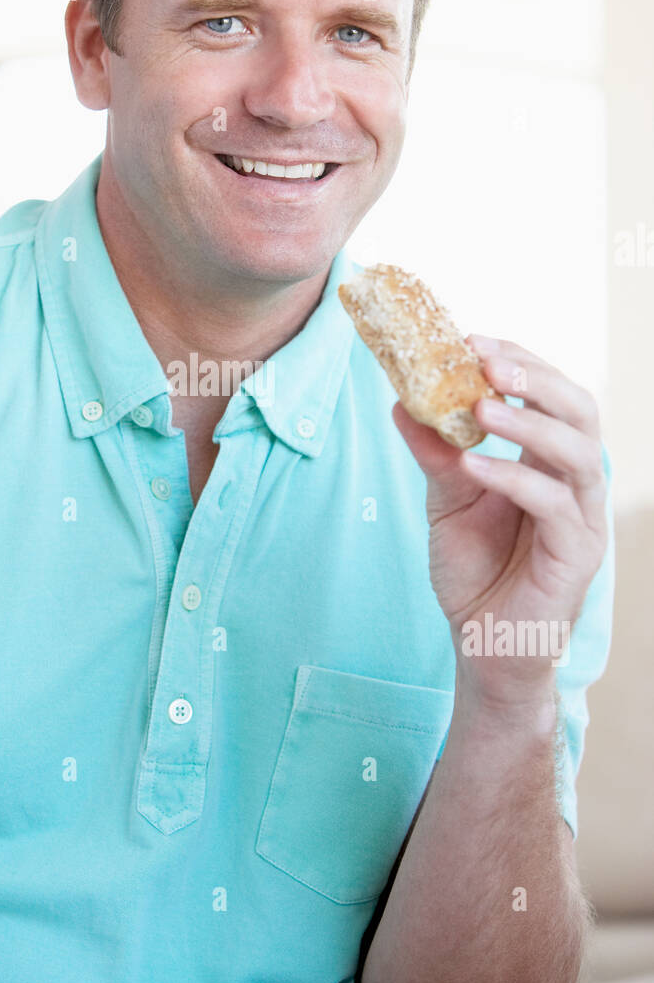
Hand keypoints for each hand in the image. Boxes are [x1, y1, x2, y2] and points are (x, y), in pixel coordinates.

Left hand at [392, 335, 607, 708]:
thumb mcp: (445, 500)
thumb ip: (433, 452)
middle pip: (580, 409)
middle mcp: (575, 480)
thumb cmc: (474, 570)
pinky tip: (474, 468)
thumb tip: (400, 400)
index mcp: (549, 459)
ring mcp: (582, 516)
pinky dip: (515, 479)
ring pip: (578, 451)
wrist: (482, 644)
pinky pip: (555, 505)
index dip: (519, 360)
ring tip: (479, 407)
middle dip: (536, 377)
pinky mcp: (576, 554)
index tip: (471, 338)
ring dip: (528, 422)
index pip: (550, 393)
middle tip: (486, 359)